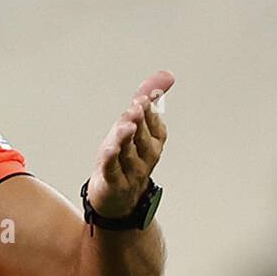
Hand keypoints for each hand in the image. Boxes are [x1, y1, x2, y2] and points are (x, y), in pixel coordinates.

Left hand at [86, 70, 173, 217]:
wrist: (116, 200)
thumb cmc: (124, 158)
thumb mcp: (133, 127)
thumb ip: (147, 100)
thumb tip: (167, 75)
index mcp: (153, 143)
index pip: (154, 125)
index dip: (149, 111)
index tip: (144, 97)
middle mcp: (146, 158)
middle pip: (141, 137)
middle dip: (139, 121)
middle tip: (136, 106)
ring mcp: (131, 172)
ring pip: (128, 152)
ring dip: (125, 138)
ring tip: (126, 125)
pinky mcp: (114, 183)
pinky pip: (113, 169)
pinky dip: (112, 159)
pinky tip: (109, 148)